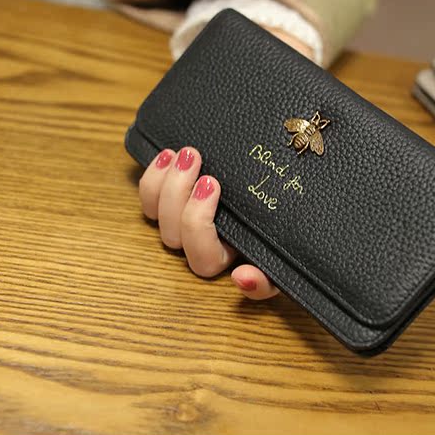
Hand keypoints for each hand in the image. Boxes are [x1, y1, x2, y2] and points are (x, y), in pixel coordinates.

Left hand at [137, 26, 311, 298]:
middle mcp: (230, 246)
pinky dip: (152, 183)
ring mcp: (197, 226)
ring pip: (169, 235)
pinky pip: (148, 207)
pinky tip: (167, 155)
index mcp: (266, 249)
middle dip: (196, 221)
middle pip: (201, 260)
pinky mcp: (172, 202)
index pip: (263, 285)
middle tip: (211, 180)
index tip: (246, 276)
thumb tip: (286, 247)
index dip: (253, 286)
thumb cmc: (292, 161)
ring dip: (172, 196)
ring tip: (189, 156)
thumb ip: (323, 200)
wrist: (277, 132)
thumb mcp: (309, 178)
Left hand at [139, 147, 278, 298]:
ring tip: (187, 156)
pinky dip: (154, 178)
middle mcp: (201, 244)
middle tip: (208, 178)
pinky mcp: (166, 202)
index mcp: (229, 255)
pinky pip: (148, 201)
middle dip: (188, 207)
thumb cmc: (282, 215)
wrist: (276, 182)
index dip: (201, 233)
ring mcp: (182, 223)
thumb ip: (270, 275)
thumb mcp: (286, 243)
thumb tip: (242, 278)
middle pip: (178, 239)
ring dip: (169, 187)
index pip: (206, 260)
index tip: (215, 195)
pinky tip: (169, 156)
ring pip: (160, 219)